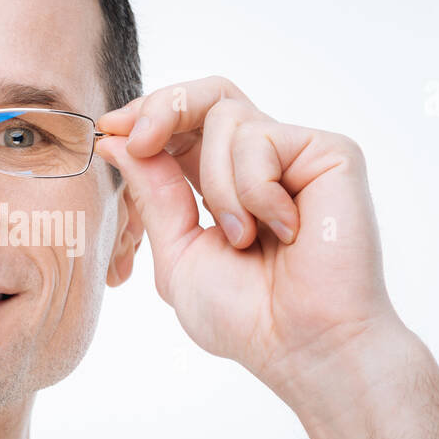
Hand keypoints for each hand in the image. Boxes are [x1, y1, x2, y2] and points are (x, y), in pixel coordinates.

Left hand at [94, 75, 407, 405]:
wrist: (301, 344)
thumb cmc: (246, 315)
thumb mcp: (177, 252)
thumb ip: (151, 193)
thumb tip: (116, 141)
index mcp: (222, 183)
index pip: (183, 125)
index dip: (145, 116)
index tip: (108, 129)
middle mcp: (261, 162)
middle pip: (209, 94)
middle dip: (164, 106)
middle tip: (139, 138)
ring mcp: (296, 155)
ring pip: (227, 117)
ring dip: (217, 184)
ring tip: (242, 238)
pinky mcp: (330, 152)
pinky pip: (262, 139)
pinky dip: (254, 190)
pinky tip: (285, 232)